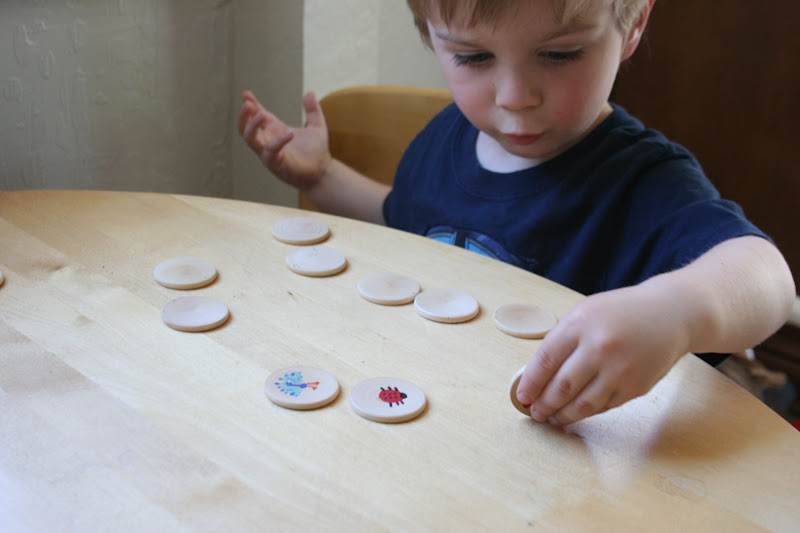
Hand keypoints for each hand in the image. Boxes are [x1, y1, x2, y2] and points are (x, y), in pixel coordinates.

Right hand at [237, 90, 332, 190]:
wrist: (324, 173)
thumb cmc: (317, 152)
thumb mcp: (317, 126)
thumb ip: (313, 110)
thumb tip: (310, 93)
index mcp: (275, 131)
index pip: (257, 116)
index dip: (251, 104)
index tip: (246, 94)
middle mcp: (268, 142)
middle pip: (245, 128)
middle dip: (244, 115)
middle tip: (248, 104)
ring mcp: (269, 154)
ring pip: (250, 139)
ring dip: (252, 126)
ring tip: (261, 113)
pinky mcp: (276, 164)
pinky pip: (270, 152)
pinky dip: (277, 141)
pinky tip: (290, 132)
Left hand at [515, 284, 688, 425]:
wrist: (669, 315)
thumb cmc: (620, 313)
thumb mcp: (584, 313)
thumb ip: (561, 339)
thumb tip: (536, 375)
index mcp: (580, 324)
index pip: (546, 361)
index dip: (530, 383)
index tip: (522, 396)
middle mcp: (600, 347)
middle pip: (562, 387)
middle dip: (543, 404)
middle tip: (534, 412)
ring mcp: (620, 369)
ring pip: (582, 404)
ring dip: (562, 415)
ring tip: (551, 418)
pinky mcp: (636, 386)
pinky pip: (604, 406)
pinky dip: (586, 413)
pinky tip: (575, 413)